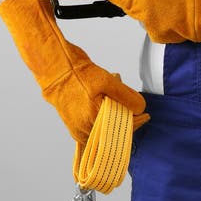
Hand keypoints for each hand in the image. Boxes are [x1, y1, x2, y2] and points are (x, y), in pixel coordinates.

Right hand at [0, 0, 148, 143]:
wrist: (55, 69)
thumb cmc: (77, 73)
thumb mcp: (106, 81)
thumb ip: (125, 96)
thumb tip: (140, 108)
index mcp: (94, 120)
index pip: (123, 128)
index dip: (137, 121)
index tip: (146, 115)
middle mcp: (85, 129)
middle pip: (114, 132)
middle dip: (124, 119)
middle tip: (128, 104)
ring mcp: (78, 129)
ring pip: (104, 130)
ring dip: (112, 119)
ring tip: (111, 99)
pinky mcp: (73, 125)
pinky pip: (92, 130)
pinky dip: (101, 123)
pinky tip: (103, 112)